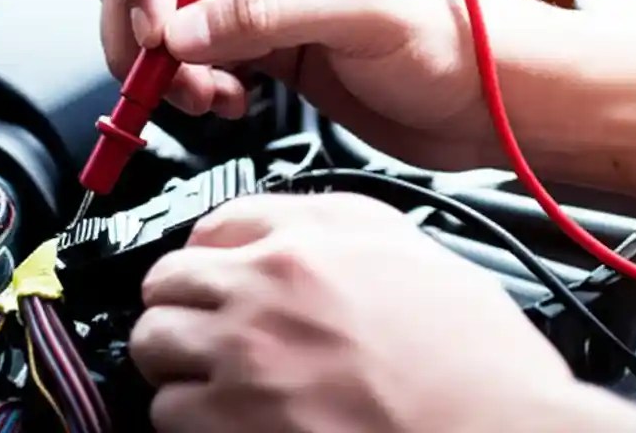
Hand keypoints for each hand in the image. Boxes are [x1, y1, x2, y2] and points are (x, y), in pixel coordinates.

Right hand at [98, 0, 561, 168]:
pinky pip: (191, 55)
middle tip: (155, 67)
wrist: (494, 106)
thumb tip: (177, 33)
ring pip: (165, 10)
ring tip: (200, 95)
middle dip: (142, 16)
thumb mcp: (366, 10)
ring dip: (162, 59)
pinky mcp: (261, 43)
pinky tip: (227, 102)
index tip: (156, 24)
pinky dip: (190, 84)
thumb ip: (264, 13)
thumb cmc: (464, 38)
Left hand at [128, 194, 578, 432]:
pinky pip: (168, 412)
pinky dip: (187, 419)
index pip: (215, 222)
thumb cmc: (481, 363)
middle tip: (201, 329)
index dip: (210, 252)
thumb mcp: (418, 254)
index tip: (213, 273)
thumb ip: (343, 228)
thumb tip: (296, 233)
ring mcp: (242, 356)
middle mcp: (266, 288)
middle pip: (167, 280)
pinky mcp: (230, 423)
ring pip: (154, 345)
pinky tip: (225, 421)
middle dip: (180, 305)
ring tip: (210, 380)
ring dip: (177, 363)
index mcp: (311, 242)